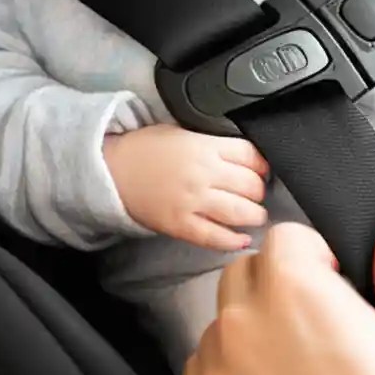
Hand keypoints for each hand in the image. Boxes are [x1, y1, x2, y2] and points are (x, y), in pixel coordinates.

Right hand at [104, 124, 268, 250]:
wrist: (111, 170)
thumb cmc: (145, 149)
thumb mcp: (183, 133)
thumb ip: (212, 145)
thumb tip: (243, 159)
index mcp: (205, 147)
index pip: (251, 156)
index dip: (262, 165)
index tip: (263, 171)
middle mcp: (204, 174)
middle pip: (251, 186)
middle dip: (259, 192)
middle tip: (257, 195)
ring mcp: (193, 201)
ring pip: (240, 213)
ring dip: (254, 216)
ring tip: (255, 216)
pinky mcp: (181, 224)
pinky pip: (215, 237)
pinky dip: (233, 240)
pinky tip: (243, 239)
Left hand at [184, 225, 374, 374]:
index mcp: (297, 292)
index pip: (285, 236)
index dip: (317, 253)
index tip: (334, 276)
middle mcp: (246, 326)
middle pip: (244, 272)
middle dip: (280, 283)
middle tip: (321, 319)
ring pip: (222, 321)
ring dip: (253, 327)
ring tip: (302, 364)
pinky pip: (205, 371)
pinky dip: (232, 372)